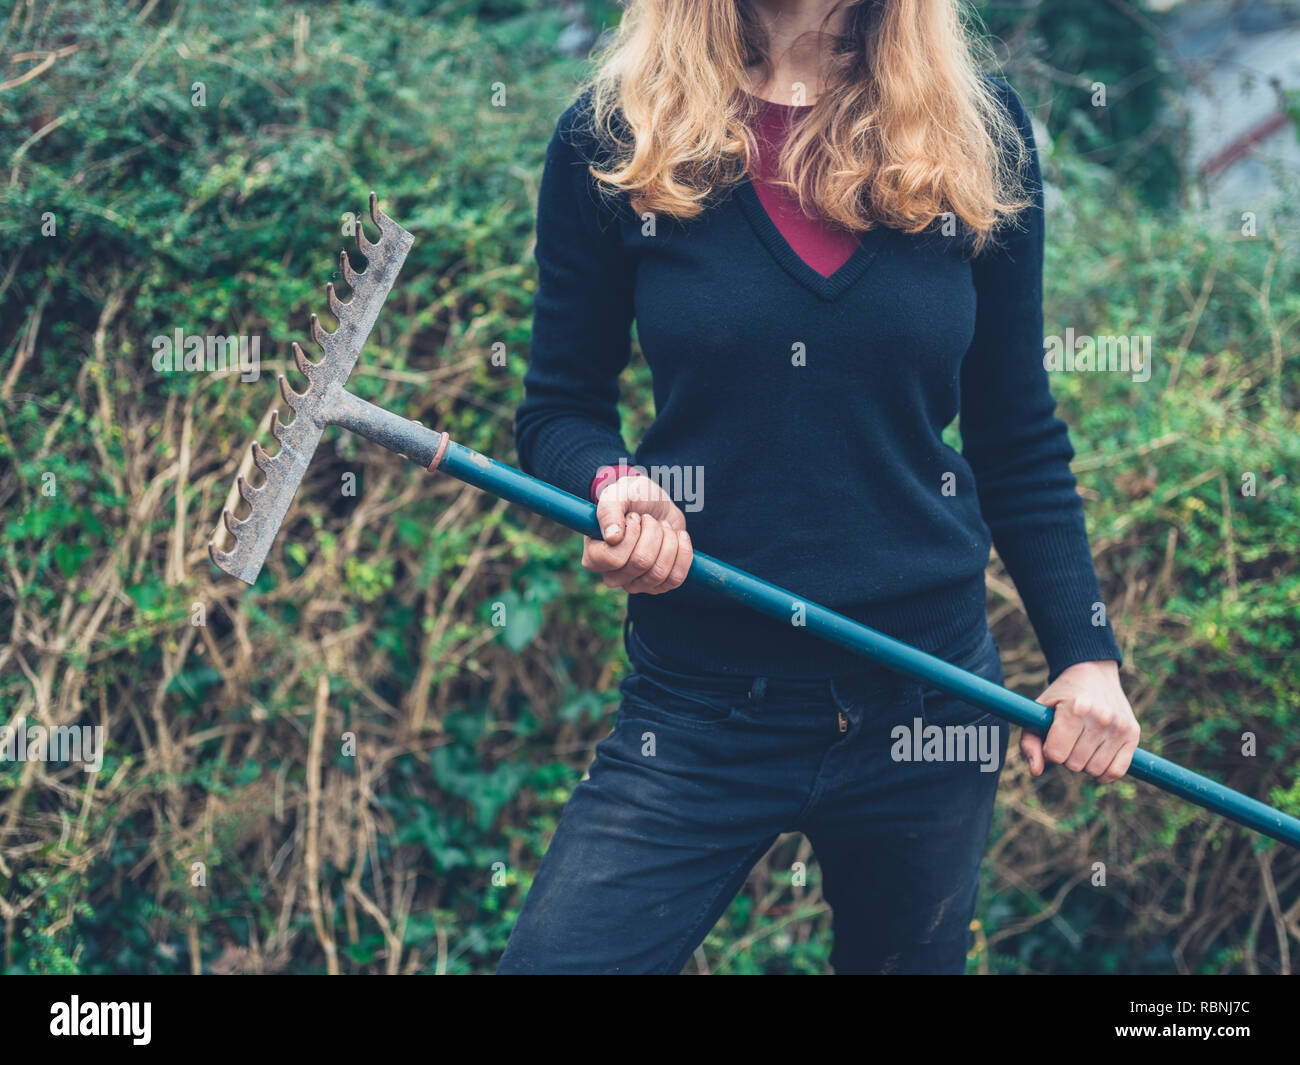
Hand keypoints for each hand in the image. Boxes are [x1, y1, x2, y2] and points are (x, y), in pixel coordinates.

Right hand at [582, 474, 692, 593]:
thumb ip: (609, 510)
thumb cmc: (633, 498)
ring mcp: (635, 584)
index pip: (614, 558)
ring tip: (662, 526)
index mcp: (594, 556)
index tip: (633, 516)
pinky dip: (682, 551)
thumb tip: (611, 537)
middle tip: (648, 519)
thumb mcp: (619, 493)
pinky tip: (677, 536)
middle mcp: (612, 576)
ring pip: (659, 572)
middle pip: (641, 563)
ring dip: (667, 540)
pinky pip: (676, 578)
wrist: (658, 504)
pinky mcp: (658, 586)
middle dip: (652, 532)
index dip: (631, 534)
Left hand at [1020, 660, 1139, 782]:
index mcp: (1075, 709)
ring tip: (1082, 743)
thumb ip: (1029, 742)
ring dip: (1084, 764)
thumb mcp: (1039, 711)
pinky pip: (1117, 771)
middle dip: (1066, 756)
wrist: (1093, 673)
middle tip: (1069, 738)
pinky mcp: (1133, 734)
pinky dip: (1104, 773)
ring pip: (1094, 770)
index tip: (1052, 737)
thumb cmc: (1061, 696)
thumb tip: (1035, 771)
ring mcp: (1119, 726)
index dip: (1049, 750)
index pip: (1055, 754)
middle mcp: (1100, 718)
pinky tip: (1097, 759)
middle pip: (1074, 764)